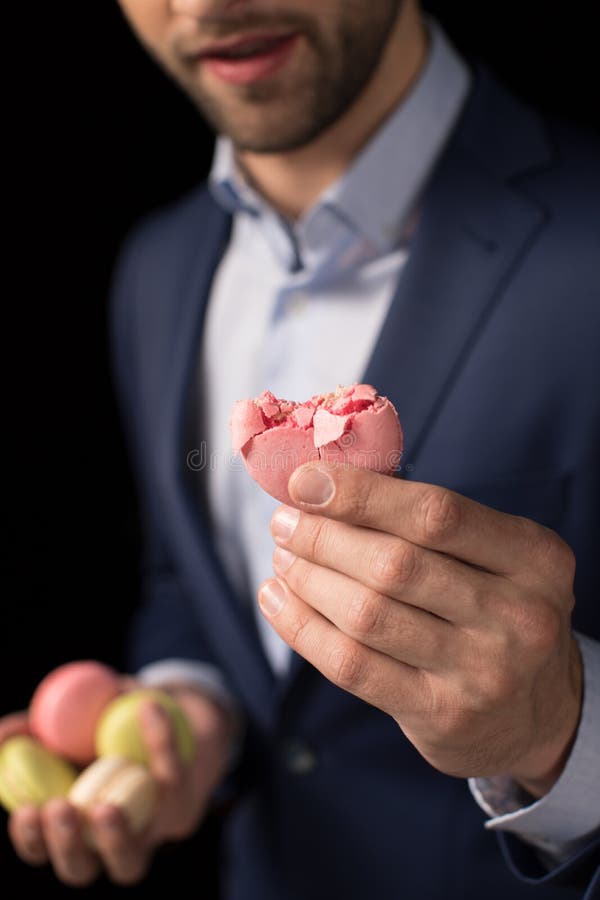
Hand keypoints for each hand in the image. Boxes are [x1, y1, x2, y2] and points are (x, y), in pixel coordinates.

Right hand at [5, 681, 236, 885]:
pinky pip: (173, 780)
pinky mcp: (182, 811)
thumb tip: (2, 735)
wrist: (165, 709)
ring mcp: (145, 836)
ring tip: (104, 808)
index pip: (41, 848)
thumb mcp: (64, 721)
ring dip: (113, 838)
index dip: (31, 838)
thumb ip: (31, 729)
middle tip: (61, 809)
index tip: (26, 810)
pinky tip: (149, 709)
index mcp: (70, 823)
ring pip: (129, 862)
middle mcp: (105, 841)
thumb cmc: (102, 723)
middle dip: (67, 847)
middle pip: (81, 869)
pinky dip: (160, 742)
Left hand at [259, 463, 582, 796]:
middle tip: (283, 523)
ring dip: (308, 578)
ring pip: (367, 614)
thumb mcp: (497, 557)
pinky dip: (302, 627)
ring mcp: (482, 672)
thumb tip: (324, 484)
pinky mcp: (441, 715)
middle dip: (323, 537)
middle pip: (394, 565)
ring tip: (283, 558)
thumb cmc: (499, 610)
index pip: (436, 514)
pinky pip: (352, 665)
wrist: (542, 714)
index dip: (362, 494)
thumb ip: (429, 522)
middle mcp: (518, 615)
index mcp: (535, 557)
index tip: (305, 481)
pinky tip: (277, 599)